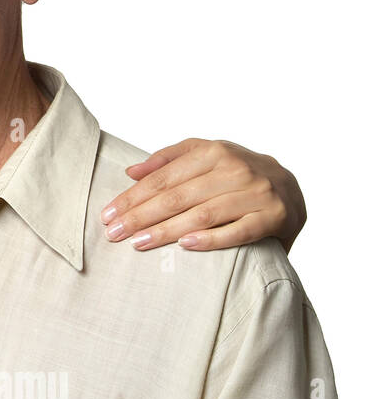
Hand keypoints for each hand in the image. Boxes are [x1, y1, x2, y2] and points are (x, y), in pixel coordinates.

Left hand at [100, 138, 306, 251]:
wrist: (292, 189)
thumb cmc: (237, 173)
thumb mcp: (206, 156)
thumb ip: (168, 160)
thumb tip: (130, 172)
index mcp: (214, 152)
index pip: (163, 178)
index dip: (132, 197)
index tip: (107, 214)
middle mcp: (236, 170)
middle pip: (177, 197)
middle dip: (140, 216)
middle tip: (113, 233)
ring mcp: (257, 193)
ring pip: (203, 214)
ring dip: (166, 231)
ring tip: (137, 243)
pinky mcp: (274, 217)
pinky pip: (238, 232)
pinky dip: (211, 239)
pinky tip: (184, 246)